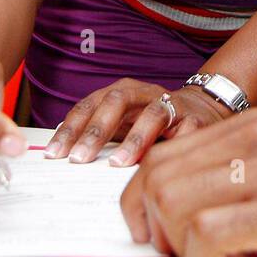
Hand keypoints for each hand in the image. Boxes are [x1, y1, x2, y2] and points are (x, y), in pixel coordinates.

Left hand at [46, 81, 230, 165]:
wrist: (202, 108)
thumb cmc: (153, 122)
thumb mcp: (123, 124)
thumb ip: (98, 135)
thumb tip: (60, 155)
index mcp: (120, 92)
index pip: (89, 106)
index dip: (70, 129)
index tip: (54, 154)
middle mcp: (144, 93)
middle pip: (116, 103)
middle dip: (96, 130)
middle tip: (78, 158)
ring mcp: (171, 104)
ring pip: (152, 113)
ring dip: (134, 138)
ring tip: (118, 163)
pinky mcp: (195, 119)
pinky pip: (183, 131)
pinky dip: (170, 145)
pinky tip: (159, 164)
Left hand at [120, 108, 256, 256]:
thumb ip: (245, 179)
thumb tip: (187, 220)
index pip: (163, 156)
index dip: (147, 203)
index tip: (164, 235)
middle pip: (157, 179)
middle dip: (156, 227)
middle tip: (191, 254)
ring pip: (174, 204)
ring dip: (184, 247)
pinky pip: (208, 234)